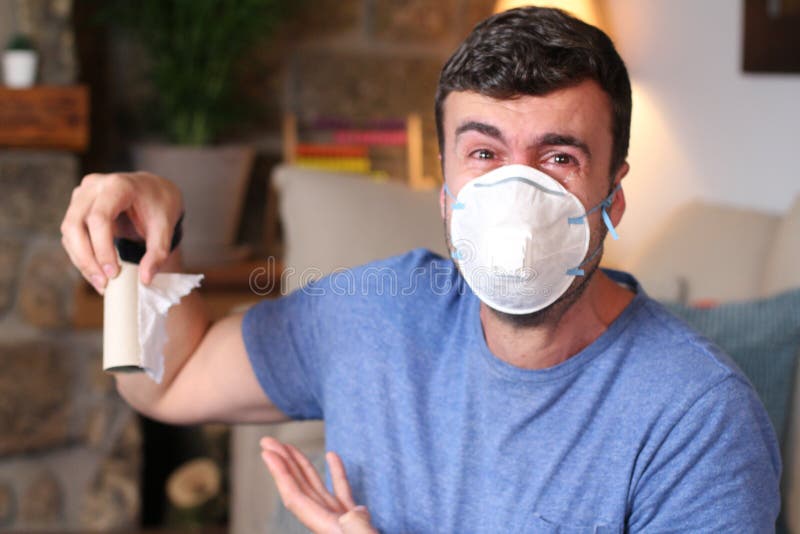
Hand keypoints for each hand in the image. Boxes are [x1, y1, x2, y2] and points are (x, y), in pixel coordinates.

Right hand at [60, 172, 182, 292]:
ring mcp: (82, 195)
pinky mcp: (77, 207)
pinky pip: (71, 235)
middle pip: (75, 225)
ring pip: (69, 231)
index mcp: (118, 185)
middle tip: (103, 283)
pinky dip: (81, 255)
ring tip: (101, 283)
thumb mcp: (165, 227)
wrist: (154, 191)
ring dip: (82, 260)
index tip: (114, 273)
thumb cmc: (159, 206)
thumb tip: (145, 279)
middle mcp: (94, 186)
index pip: (99, 218)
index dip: (102, 248)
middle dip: (87, 258)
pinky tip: (96, 273)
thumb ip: (158, 252)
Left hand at [260, 437, 376, 533]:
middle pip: (300, 489)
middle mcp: (330, 525)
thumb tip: (353, 510)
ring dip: (303, 466)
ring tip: (289, 445)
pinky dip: (336, 474)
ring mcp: (342, 522)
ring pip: (318, 488)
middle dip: (284, 464)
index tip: (268, 453)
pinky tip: (332, 456)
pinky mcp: (357, 522)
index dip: (280, 474)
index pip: (296, 498)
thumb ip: (358, 529)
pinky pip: (342, 493)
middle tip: (268, 441)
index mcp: (328, 530)